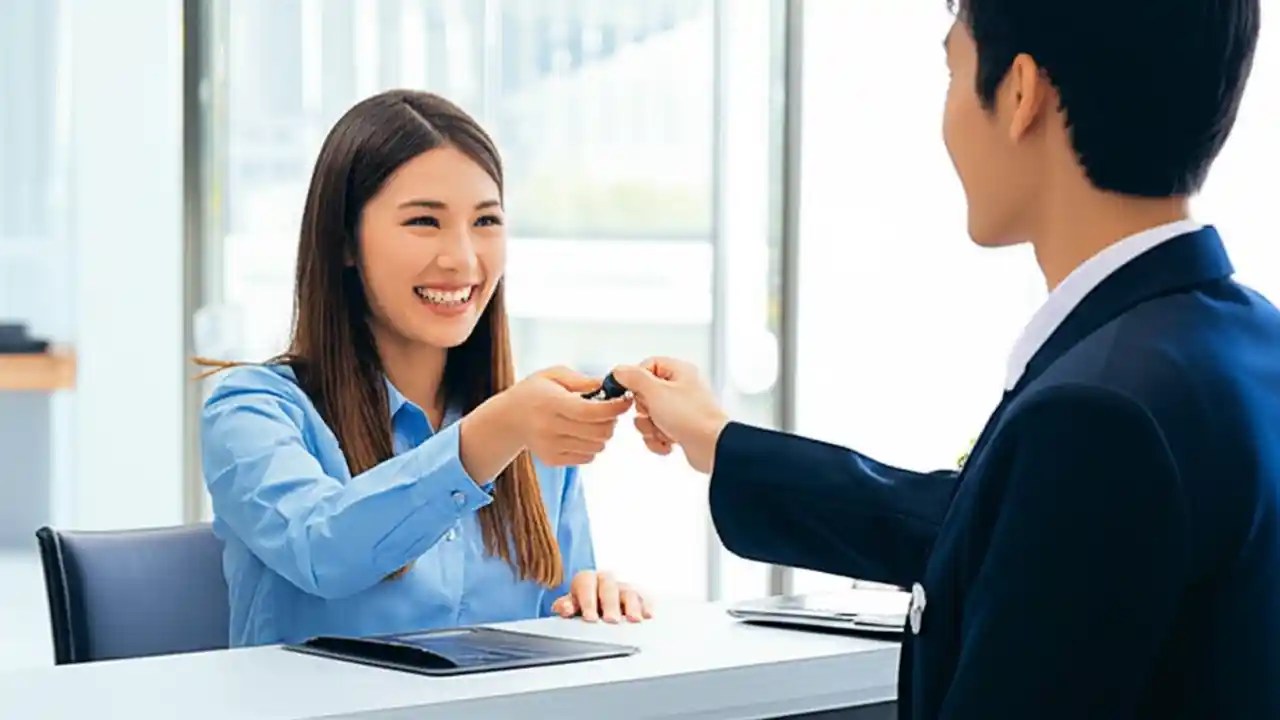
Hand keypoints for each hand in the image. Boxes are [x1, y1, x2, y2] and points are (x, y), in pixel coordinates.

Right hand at [508, 366, 631, 466]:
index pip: (592, 412)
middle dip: (612, 421)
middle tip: (609, 411)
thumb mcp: (554, 375)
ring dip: (602, 434)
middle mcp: (550, 428)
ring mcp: (551, 447)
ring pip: (596, 447)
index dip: (614, 408)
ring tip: (593, 422)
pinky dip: (591, 446)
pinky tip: (581, 433)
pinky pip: (587, 457)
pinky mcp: (552, 460)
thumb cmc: (535, 392)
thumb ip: (582, 380)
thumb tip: (608, 386)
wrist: (509, 418)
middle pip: (599, 432)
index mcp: (552, 403)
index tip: (625, 400)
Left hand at [550, 571, 652, 622]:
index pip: (586, 584)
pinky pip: (643, 600)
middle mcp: (606, 581)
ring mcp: (622, 589)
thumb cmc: (580, 607)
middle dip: (611, 605)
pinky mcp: (636, 599)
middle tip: (611, 620)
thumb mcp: (569, 607)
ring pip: (628, 592)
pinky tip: (648, 616)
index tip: (590, 618)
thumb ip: (565, 607)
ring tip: (634, 620)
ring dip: (632, 606)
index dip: (588, 601)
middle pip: (609, 588)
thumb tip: (564, 608)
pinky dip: (646, 607)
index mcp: (586, 580)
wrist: (592, 608)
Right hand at [611, 358, 728, 473]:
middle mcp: (681, 388)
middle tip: (653, 413)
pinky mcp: (681, 429)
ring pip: (649, 415)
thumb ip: (634, 378)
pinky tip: (668, 443)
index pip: (647, 365)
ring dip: (649, 427)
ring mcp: (681, 409)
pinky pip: (657, 431)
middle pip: (645, 393)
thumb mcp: (656, 391)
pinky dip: (658, 439)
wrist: (712, 448)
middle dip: (643, 410)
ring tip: (662, 431)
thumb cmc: (692, 417)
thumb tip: (619, 370)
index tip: (632, 392)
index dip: (636, 380)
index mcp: (680, 371)